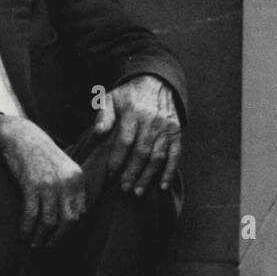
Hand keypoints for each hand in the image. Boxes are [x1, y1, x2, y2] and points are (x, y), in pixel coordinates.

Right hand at [0, 114, 85, 247]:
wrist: (19, 134)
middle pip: (68, 221)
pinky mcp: (31, 185)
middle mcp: (67, 183)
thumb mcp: (63, 166)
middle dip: (58, 237)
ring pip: (49, 221)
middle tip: (47, 245)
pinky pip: (31, 214)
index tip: (59, 236)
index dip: (69, 229)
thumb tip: (73, 215)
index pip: (80, 213)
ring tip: (34, 243)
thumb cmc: (39, 151)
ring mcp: (49, 184)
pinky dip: (27, 228)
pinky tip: (23, 234)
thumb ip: (70, 187)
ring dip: (41, 236)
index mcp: (78, 178)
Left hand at [93, 75, 181, 196]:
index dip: (118, 159)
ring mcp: (167, 128)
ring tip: (137, 191)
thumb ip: (103, 114)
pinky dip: (169, 171)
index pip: (125, 141)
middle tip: (123, 188)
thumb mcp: (110, 98)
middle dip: (132, 172)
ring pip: (158, 157)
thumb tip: (99, 131)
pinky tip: (162, 186)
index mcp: (134, 113)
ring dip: (148, 176)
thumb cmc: (128, 95)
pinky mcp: (177, 132)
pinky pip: (175, 155)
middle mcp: (152, 121)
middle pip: (142, 152)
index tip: (110, 174)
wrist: (156, 83)